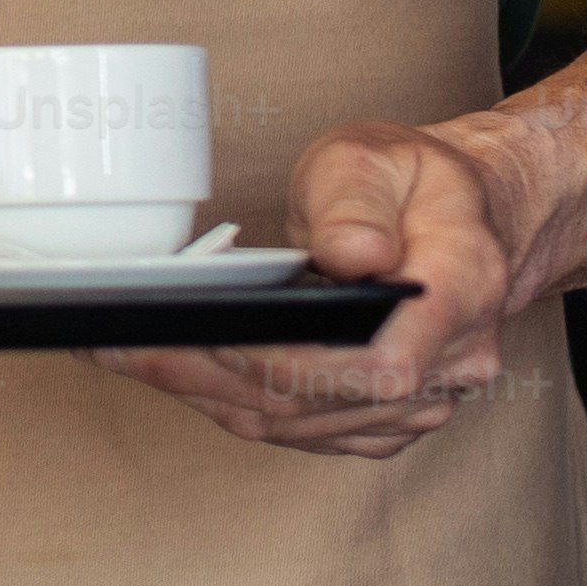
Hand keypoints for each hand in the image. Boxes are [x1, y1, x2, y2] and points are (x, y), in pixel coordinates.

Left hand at [92, 116, 548, 459]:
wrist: (467, 217)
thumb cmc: (416, 181)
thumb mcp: (380, 155)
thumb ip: (358, 201)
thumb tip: (352, 255)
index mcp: (464, 286)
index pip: (379, 361)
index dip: (285, 363)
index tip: (206, 339)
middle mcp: (453, 360)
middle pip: (317, 399)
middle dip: (206, 374)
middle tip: (118, 343)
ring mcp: (423, 400)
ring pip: (298, 423)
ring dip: (205, 394)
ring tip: (125, 355)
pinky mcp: (385, 419)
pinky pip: (300, 430)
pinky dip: (234, 404)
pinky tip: (179, 375)